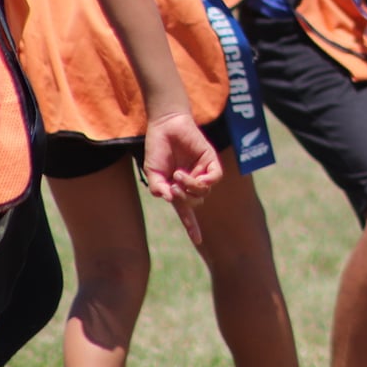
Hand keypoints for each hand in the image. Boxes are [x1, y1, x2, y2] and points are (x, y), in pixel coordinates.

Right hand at [140, 109, 223, 247]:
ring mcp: (203, 171)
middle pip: (195, 202)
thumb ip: (158, 187)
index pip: (187, 211)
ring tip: (177, 174)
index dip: (192, 226)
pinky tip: (189, 173)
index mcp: (178, 188)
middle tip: (172, 186)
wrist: (165, 126)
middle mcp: (192, 182)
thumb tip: (170, 199)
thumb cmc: (157, 149)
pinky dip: (201, 180)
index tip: (198, 241)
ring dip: (189, 187)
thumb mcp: (152, 172)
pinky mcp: (211, 160)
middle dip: (183, 199)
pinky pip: (214, 178)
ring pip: (204, 191)